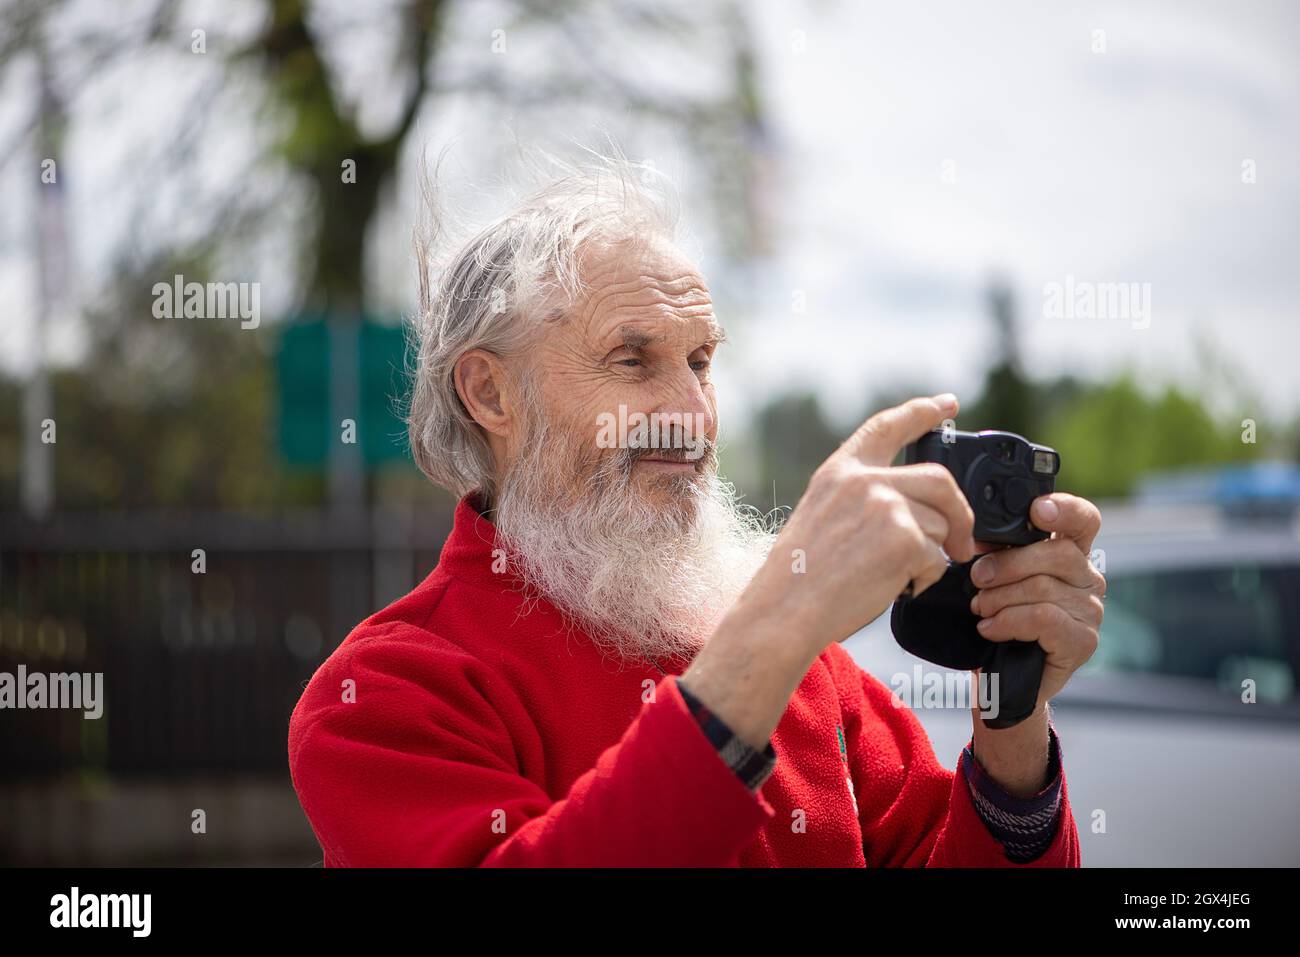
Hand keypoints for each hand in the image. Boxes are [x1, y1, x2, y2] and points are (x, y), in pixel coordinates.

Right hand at [740, 393, 977, 660]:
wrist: (785, 610)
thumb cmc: (799, 577)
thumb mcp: (822, 516)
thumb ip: (862, 498)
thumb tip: (919, 508)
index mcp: (840, 472)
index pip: (887, 427)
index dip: (921, 412)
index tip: (948, 403)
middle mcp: (864, 481)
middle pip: (939, 479)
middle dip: (960, 513)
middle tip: (962, 543)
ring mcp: (886, 506)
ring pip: (941, 525)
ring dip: (932, 556)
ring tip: (898, 576)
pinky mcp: (905, 538)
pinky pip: (938, 558)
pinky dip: (925, 579)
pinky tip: (895, 587)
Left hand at [968, 493, 1104, 707]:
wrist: (1003, 678)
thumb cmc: (1001, 622)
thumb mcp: (998, 581)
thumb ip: (1000, 554)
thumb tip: (979, 537)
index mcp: (1070, 554)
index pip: (1083, 520)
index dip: (1065, 510)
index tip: (1037, 510)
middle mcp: (1089, 578)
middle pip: (1056, 552)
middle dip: (1007, 564)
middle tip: (977, 580)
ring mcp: (1091, 610)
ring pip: (1042, 587)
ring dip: (1000, 598)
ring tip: (981, 609)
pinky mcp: (1084, 640)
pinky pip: (1044, 618)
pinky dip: (1009, 621)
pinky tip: (990, 629)